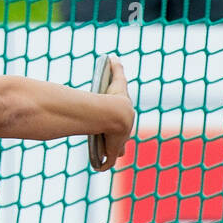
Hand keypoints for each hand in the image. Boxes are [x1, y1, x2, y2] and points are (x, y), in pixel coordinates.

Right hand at [97, 56, 133, 170]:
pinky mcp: (112, 153)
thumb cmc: (114, 97)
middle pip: (120, 143)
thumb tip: (112, 56)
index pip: (123, 127)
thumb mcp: (116, 82)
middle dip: (115, 146)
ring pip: (113, 154)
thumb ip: (116, 69)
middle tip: (106, 146)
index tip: (114, 131)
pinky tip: (98, 166)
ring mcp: (118, 145)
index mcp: (124, 121)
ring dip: (107, 156)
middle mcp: (123, 134)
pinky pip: (106, 163)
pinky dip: (102, 165)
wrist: (116, 112)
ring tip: (99, 156)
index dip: (120, 130)